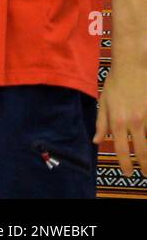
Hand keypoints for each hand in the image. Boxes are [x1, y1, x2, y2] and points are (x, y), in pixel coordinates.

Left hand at [95, 63, 146, 177]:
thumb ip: (101, 124)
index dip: (125, 164)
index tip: (129, 173)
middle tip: (145, 173)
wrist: (134, 66)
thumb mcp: (103, 102)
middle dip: (145, 166)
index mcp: (117, 120)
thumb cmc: (115, 83)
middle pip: (142, 151)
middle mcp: (134, 122)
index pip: (121, 149)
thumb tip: (97, 141)